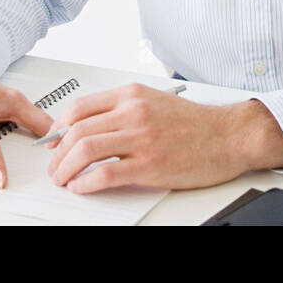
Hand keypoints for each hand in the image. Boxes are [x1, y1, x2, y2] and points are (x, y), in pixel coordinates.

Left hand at [44, 82, 277, 193]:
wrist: (229, 135)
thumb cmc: (195, 122)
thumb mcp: (155, 101)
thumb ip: (123, 109)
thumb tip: (90, 125)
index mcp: (131, 95)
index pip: (79, 107)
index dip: (58, 127)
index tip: (53, 141)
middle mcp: (133, 113)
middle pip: (77, 130)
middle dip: (56, 152)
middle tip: (53, 165)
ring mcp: (141, 138)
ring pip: (85, 150)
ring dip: (65, 168)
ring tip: (63, 178)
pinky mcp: (150, 165)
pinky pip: (105, 174)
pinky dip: (86, 183)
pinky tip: (82, 187)